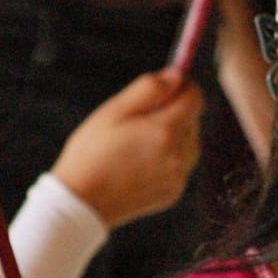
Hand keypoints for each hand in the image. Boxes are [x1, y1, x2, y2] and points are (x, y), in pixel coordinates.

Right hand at [51, 69, 202, 228]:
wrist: (82, 202)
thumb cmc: (92, 153)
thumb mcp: (114, 111)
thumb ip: (149, 89)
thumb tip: (176, 75)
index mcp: (165, 130)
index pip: (195, 97)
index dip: (182, 87)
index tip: (165, 87)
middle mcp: (179, 155)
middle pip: (193, 120)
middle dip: (174, 111)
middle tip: (140, 119)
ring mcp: (178, 176)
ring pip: (190, 143)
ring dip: (174, 135)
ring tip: (139, 143)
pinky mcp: (174, 193)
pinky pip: (181, 165)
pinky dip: (169, 158)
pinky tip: (142, 162)